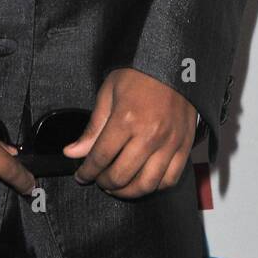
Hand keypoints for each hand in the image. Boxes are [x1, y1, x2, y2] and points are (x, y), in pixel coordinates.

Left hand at [64, 69, 196, 197]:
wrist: (173, 64)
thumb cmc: (139, 75)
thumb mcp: (109, 93)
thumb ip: (92, 127)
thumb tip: (73, 152)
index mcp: (126, 119)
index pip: (100, 158)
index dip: (87, 172)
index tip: (81, 176)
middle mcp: (149, 135)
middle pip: (121, 176)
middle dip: (104, 183)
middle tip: (98, 179)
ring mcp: (169, 143)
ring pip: (146, 185)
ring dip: (127, 192)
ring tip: (117, 186)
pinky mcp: (184, 147)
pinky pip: (170, 179)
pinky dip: (154, 187)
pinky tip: (142, 181)